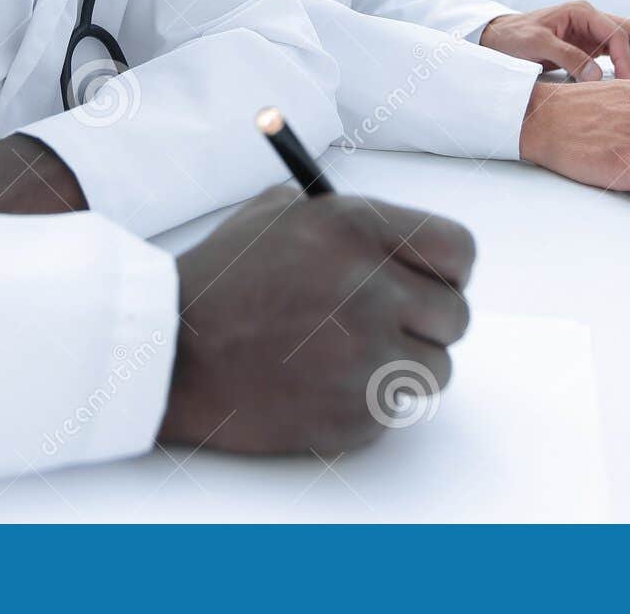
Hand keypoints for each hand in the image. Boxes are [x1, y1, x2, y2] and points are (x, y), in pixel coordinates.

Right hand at [159, 185, 474, 454]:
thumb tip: (403, 243)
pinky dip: (365, 403)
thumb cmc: (221, 279)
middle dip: (426, 322)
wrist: (169, 354)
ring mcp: (366, 360)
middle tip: (388, 323)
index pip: (459, 251)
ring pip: (435, 372)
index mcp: (357, 230)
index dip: (448, 269)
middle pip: (455, 318)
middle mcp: (372, 292)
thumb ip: (349, 220)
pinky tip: (317, 383)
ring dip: (402, 366)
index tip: (429, 280)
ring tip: (345, 355)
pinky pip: (393, 412)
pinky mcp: (353, 415)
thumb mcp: (277, 213)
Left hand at [481, 1, 629, 79]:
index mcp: (582, 12)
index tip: (626, 79)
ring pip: (628, 42)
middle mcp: (592, 19)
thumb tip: (597, 75)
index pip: (618, 31)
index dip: (626, 56)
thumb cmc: (515, 36)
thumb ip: (568, 56)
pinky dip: (626, 65)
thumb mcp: (537, 44)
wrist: (500, 38)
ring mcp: (593, 32)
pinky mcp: (590, 46)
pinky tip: (628, 83)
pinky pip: (617, 53)